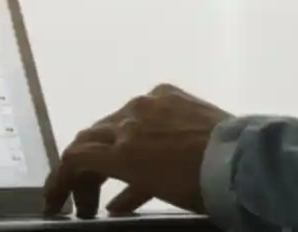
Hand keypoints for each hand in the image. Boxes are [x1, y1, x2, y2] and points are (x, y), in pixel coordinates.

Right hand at [43, 83, 231, 218]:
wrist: (241, 159)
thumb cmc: (200, 186)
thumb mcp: (159, 193)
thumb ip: (130, 193)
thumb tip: (114, 204)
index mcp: (121, 153)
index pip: (74, 158)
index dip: (60, 180)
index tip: (56, 200)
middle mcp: (127, 122)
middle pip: (88, 139)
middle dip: (82, 169)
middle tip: (87, 198)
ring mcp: (147, 103)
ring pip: (113, 121)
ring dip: (107, 146)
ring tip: (113, 168)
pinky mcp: (168, 92)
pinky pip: (141, 107)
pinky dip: (136, 125)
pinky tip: (145, 140)